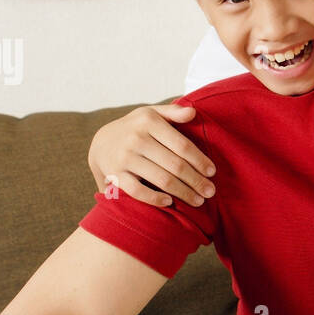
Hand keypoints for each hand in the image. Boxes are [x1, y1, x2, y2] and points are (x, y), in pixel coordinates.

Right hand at [88, 102, 215, 207]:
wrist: (101, 142)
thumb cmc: (136, 128)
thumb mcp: (151, 114)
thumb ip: (173, 112)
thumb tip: (193, 112)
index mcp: (149, 122)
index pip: (182, 145)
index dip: (200, 160)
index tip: (212, 172)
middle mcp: (136, 138)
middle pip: (175, 165)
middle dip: (196, 181)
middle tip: (210, 192)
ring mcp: (125, 158)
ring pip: (162, 180)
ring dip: (183, 193)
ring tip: (198, 201)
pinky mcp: (116, 175)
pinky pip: (138, 191)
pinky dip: (155, 199)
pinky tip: (170, 202)